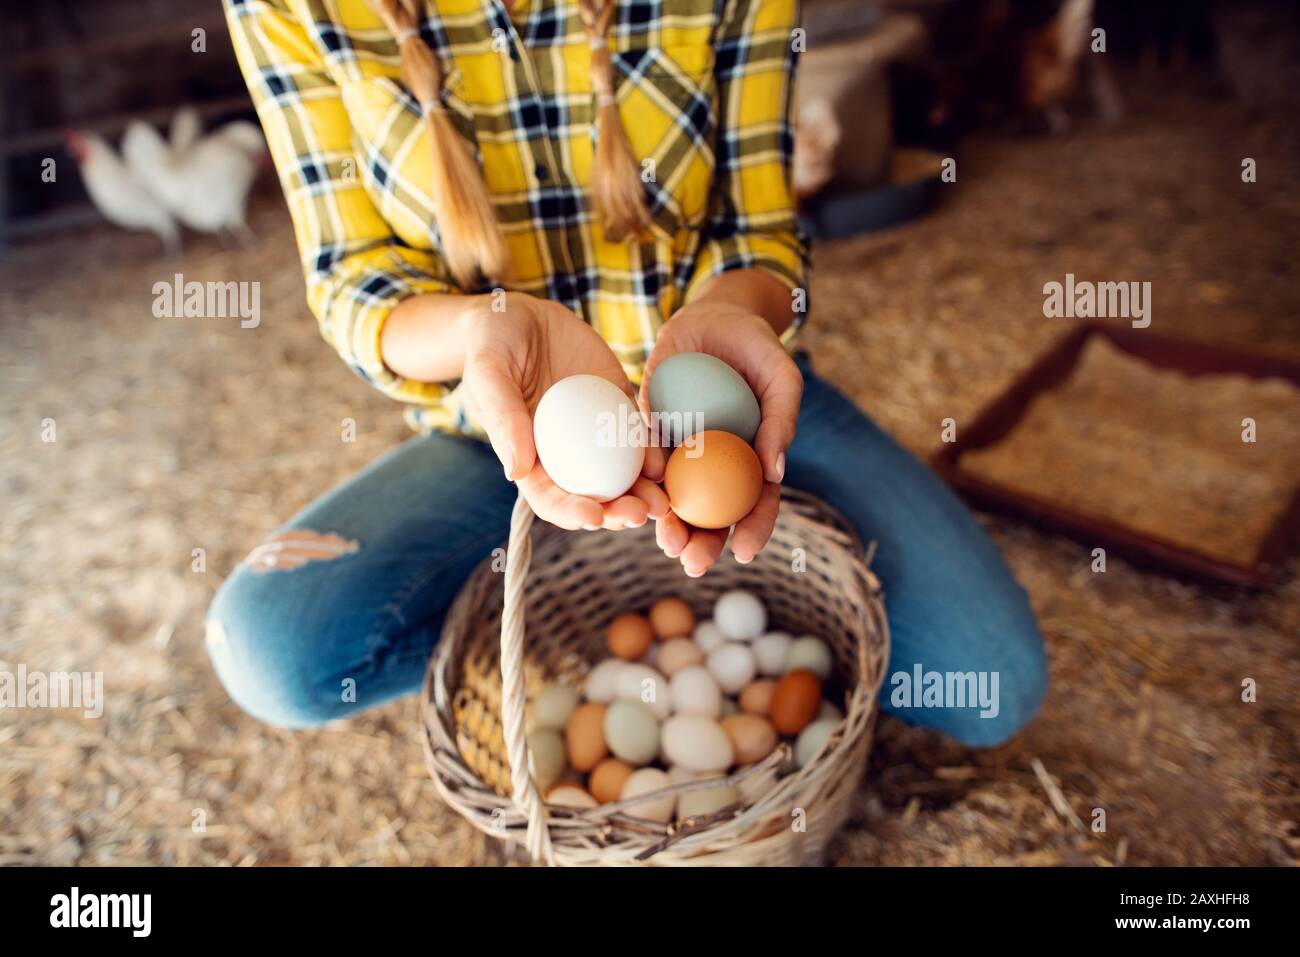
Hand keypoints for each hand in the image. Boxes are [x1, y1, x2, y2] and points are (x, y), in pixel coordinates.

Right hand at [460, 292, 667, 529]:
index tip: (593, 517)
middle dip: (617, 512)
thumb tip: (516, 471)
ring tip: (663, 502)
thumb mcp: (489, 373)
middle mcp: (565, 453)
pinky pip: (639, 434)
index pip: (550, 498)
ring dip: (644, 492)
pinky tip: (667, 459)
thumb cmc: (493, 344)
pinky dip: (654, 451)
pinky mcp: (619, 406)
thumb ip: (504, 418)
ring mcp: (595, 432)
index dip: (571, 513)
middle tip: (640, 513)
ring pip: (623, 474)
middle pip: (594, 496)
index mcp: (529, 457)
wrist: (523, 312)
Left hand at [640, 299, 801, 575]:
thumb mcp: (781, 377)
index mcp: (750, 460)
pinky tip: (640, 490)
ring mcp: (678, 447)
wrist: (714, 316)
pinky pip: (643, 454)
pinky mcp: (647, 425)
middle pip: (709, 512)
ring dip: (667, 522)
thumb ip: (781, 420)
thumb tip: (776, 474)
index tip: (743, 553)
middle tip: (691, 563)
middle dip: (701, 543)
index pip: (755, 505)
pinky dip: (642, 474)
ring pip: (672, 494)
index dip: (752, 531)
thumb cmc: (758, 349)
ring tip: (664, 541)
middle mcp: (713, 463)